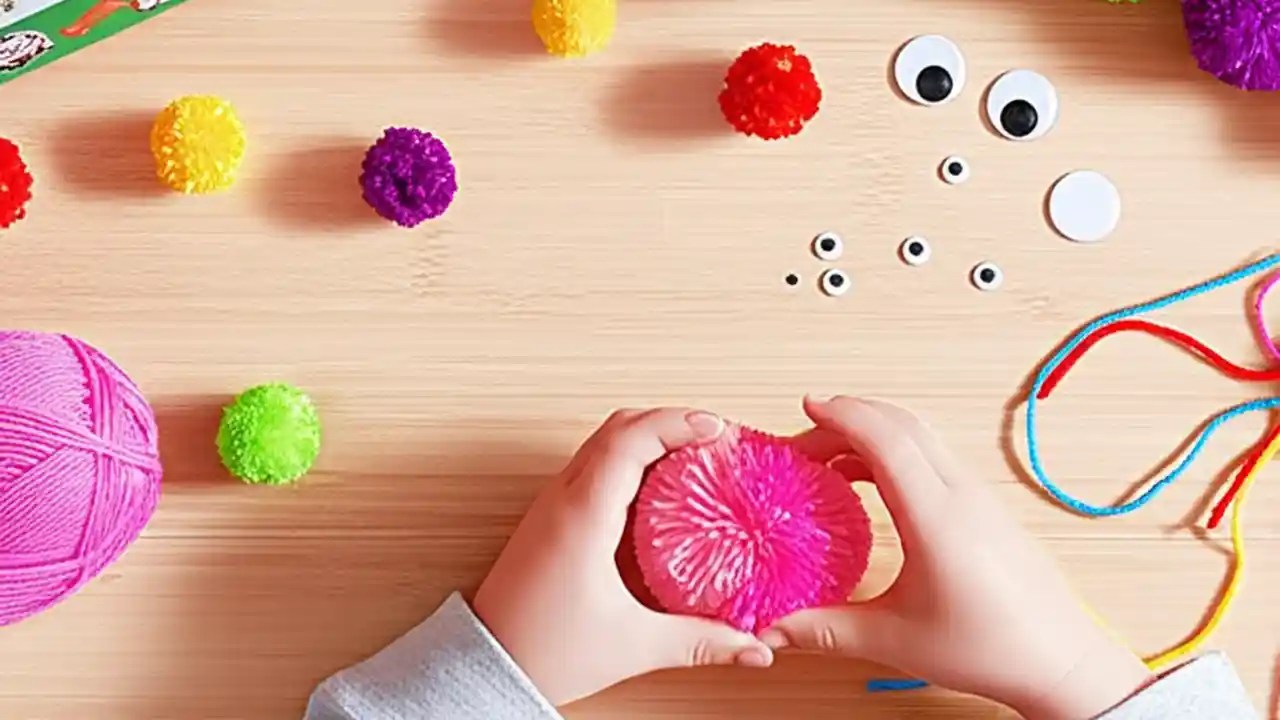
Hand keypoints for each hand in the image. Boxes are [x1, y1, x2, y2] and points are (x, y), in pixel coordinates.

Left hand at [473, 408, 774, 706]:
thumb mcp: (633, 646)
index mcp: (582, 516)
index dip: (677, 422)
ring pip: (604, 442)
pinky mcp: (552, 518)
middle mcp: (563, 499)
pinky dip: (630, 458)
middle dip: (671, 420)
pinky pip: (594, 466)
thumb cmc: (542, 651)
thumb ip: (700, 641)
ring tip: (694, 453)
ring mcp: (553, 504)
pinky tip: (658, 486)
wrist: (486, 665)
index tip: (717, 428)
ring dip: (649, 435)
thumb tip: (753, 645)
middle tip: (715, 437)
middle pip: (619, 427)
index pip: (630, 440)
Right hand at [763, 397, 1153, 718]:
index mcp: (938, 519)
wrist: (1059, 661)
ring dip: (872, 431)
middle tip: (804, 438)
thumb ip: (825, 631)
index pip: (886, 439)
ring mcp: (977, 497)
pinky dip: (894, 451)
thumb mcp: (895, 641)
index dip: (843, 415)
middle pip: (900, 424)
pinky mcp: (984, 506)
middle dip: (847, 417)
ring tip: (828, 456)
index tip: (807, 407)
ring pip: (920, 436)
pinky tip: (868, 480)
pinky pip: (933, 457)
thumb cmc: (991, 649)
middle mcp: (961, 496)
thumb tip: (772, 629)